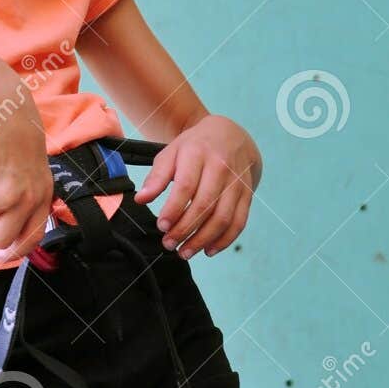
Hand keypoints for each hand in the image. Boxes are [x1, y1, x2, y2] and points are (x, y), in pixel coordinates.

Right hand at [0, 77, 52, 262]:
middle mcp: (24, 200)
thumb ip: (26, 202)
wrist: (2, 116)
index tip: (2, 255)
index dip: (15, 251)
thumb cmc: (17, 141)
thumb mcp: (34, 174)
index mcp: (42, 197)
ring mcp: (1, 196)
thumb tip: (2, 233)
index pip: (32, 237)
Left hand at [134, 114, 261, 259]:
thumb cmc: (195, 147)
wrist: (231, 136)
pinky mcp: (248, 194)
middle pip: (205, 205)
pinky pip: (239, 221)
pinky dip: (224, 240)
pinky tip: (208, 250)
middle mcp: (221, 167)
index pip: (186, 185)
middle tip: (169, 244)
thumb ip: (157, 176)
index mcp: (198, 153)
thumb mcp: (172, 152)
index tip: (161, 226)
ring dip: (203, 239)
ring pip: (223, 217)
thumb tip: (141, 199)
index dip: (174, 209)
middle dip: (185, 229)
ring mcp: (237, 182)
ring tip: (185, 252)